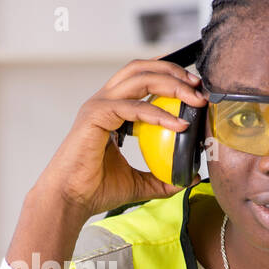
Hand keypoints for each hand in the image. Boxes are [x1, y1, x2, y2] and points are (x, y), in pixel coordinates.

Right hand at [36, 57, 208, 217]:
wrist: (70, 200)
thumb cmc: (95, 189)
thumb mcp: (138, 182)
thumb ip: (162, 179)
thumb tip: (189, 179)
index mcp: (111, 109)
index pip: (141, 78)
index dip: (168, 75)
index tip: (193, 89)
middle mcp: (103, 101)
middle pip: (141, 69)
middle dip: (173, 71)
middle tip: (198, 86)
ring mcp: (97, 106)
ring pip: (138, 78)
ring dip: (170, 83)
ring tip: (194, 98)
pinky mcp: (95, 116)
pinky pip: (133, 107)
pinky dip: (158, 114)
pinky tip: (179, 125)